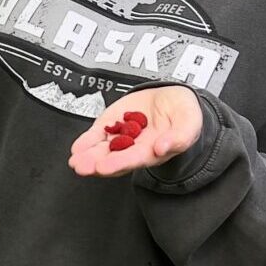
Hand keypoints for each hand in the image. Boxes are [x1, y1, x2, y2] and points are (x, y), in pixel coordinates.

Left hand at [68, 85, 203, 178]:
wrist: (173, 98)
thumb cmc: (183, 113)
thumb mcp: (189, 121)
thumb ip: (180, 136)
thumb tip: (162, 148)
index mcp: (154, 150)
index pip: (135, 159)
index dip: (119, 163)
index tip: (104, 167)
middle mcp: (135, 147)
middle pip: (114, 158)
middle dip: (97, 164)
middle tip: (83, 167)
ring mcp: (122, 137)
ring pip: (102, 149)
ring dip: (88, 156)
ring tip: (76, 161)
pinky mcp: (112, 124)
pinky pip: (97, 135)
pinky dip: (86, 142)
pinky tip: (77, 148)